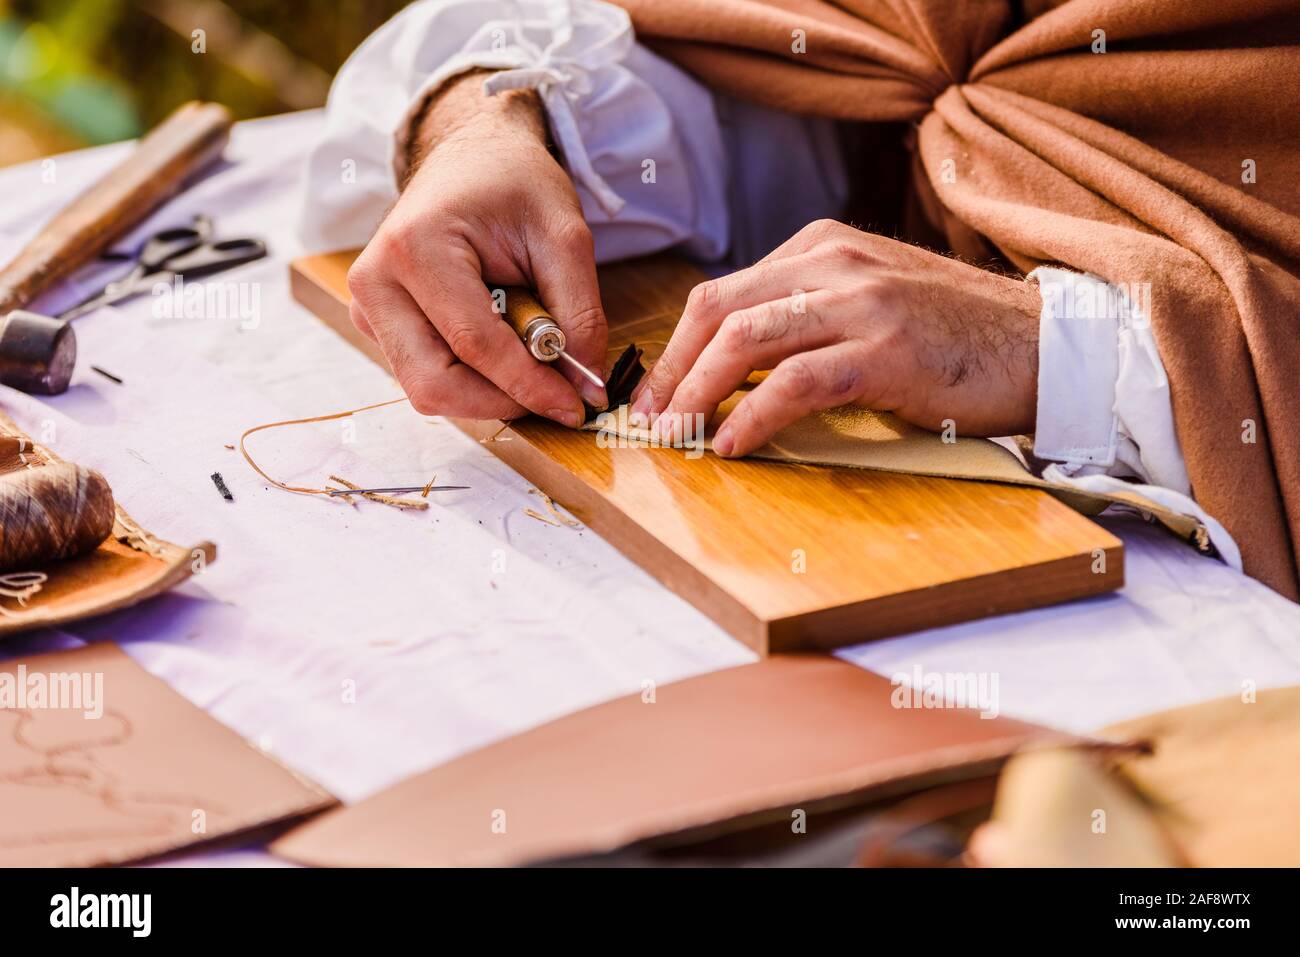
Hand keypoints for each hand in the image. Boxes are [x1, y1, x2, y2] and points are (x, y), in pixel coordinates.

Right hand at [346, 71, 606, 427]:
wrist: (472, 157)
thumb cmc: (515, 185)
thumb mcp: (565, 237)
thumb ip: (581, 315)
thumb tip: (587, 391)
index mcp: (414, 247)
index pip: (474, 346)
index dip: (530, 386)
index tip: (577, 407)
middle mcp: (375, 283)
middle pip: (435, 385)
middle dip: (502, 400)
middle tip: (555, 388)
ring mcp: (368, 308)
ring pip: (430, 390)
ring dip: (490, 390)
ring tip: (528, 346)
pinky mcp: (377, 325)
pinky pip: (427, 376)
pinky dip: (474, 378)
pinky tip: (502, 343)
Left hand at [628, 220, 1040, 455]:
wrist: (1043, 345)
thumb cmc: (952, 335)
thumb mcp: (869, 300)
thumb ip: (806, 313)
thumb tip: (731, 364)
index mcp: (821, 247)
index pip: (720, 292)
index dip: (676, 347)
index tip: (654, 393)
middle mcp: (834, 262)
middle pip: (718, 309)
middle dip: (671, 371)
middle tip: (648, 421)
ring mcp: (862, 303)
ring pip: (745, 339)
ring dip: (697, 393)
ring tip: (677, 437)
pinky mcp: (886, 350)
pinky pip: (795, 382)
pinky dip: (752, 417)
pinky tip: (734, 444)